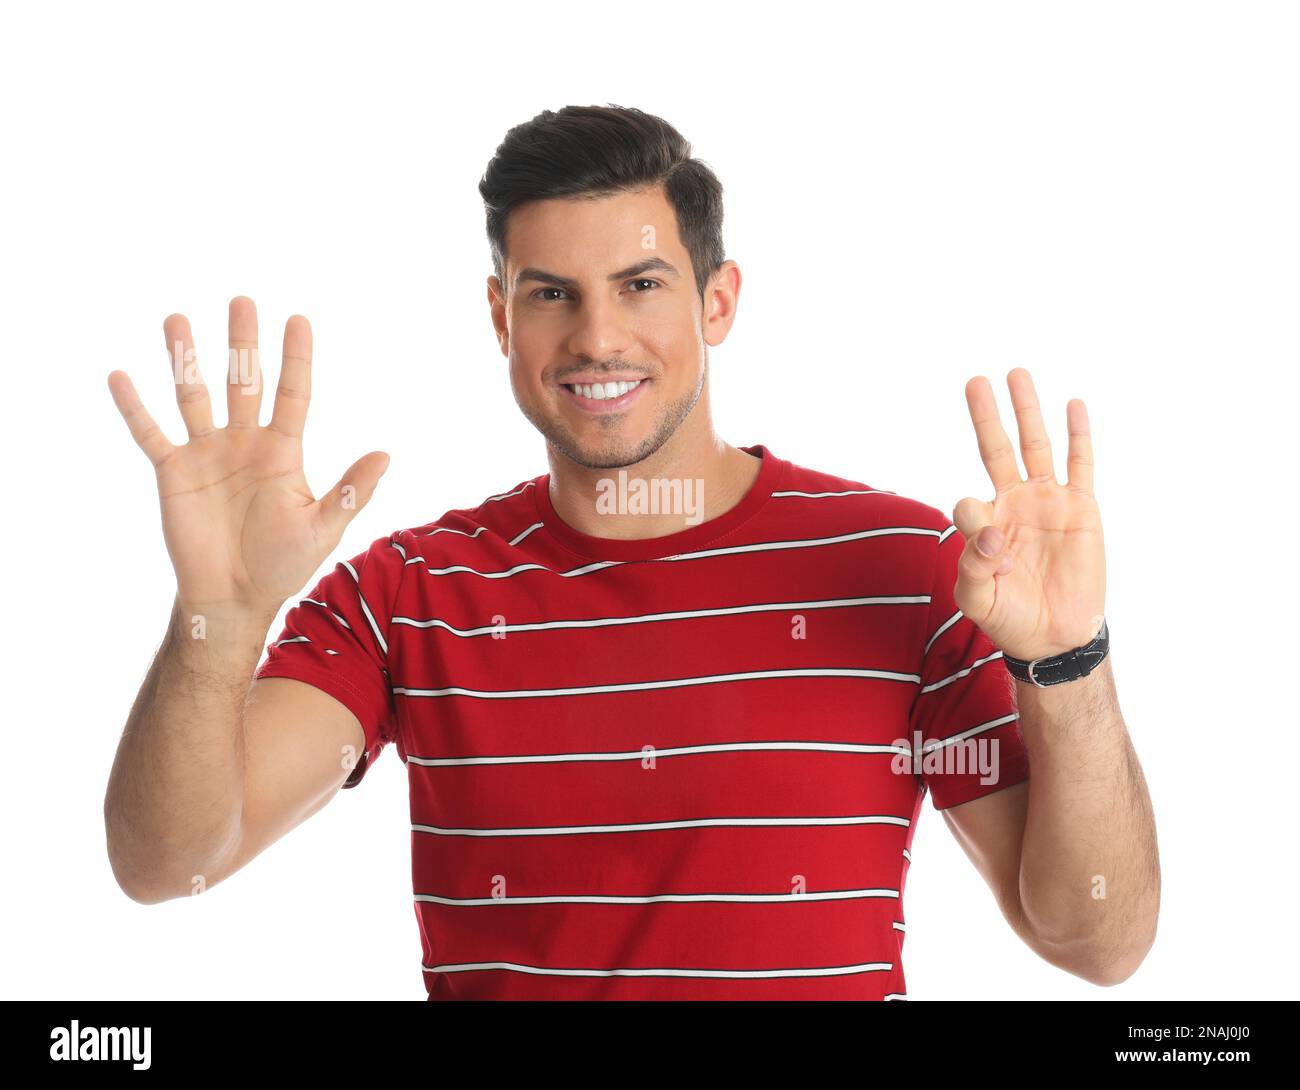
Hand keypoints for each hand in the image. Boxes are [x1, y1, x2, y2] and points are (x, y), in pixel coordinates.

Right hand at [108, 296, 389, 615]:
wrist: (234, 597)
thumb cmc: (283, 564)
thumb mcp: (323, 528)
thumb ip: (350, 491)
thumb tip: (386, 455)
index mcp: (282, 451)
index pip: (293, 393)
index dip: (296, 358)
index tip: (298, 319)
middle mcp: (244, 442)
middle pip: (243, 380)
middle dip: (243, 342)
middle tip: (242, 300)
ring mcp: (207, 454)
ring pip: (194, 395)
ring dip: (185, 359)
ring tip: (177, 319)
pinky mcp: (173, 472)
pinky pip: (150, 434)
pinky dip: (135, 408)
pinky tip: (120, 376)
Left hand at [951, 368, 1104, 661]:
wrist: (1055, 636)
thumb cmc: (1010, 617)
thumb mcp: (977, 598)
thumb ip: (973, 566)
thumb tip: (990, 533)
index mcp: (983, 523)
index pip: (969, 504)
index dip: (975, 524)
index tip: (994, 554)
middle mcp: (1013, 504)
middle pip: (996, 449)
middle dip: (986, 416)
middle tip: (975, 380)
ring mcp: (1047, 502)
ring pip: (1036, 446)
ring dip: (1027, 411)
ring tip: (1016, 374)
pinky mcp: (1081, 508)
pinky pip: (1080, 464)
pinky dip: (1077, 435)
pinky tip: (1072, 404)